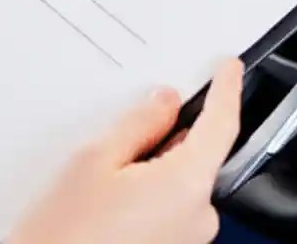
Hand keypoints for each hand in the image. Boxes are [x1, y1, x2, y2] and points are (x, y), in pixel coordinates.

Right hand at [9, 58, 244, 243]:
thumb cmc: (67, 236)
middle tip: (127, 139)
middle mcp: (199, 216)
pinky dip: (154, 196)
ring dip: (158, 170)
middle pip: (199, 155)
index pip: (221, 123)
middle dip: (171, 137)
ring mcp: (190, 238)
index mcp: (187, 184)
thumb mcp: (95, 160)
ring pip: (184, 183)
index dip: (227, 89)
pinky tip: (115, 203)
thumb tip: (165, 105)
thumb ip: (139, 124)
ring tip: (108, 183)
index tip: (229, 69)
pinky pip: (175, 209)